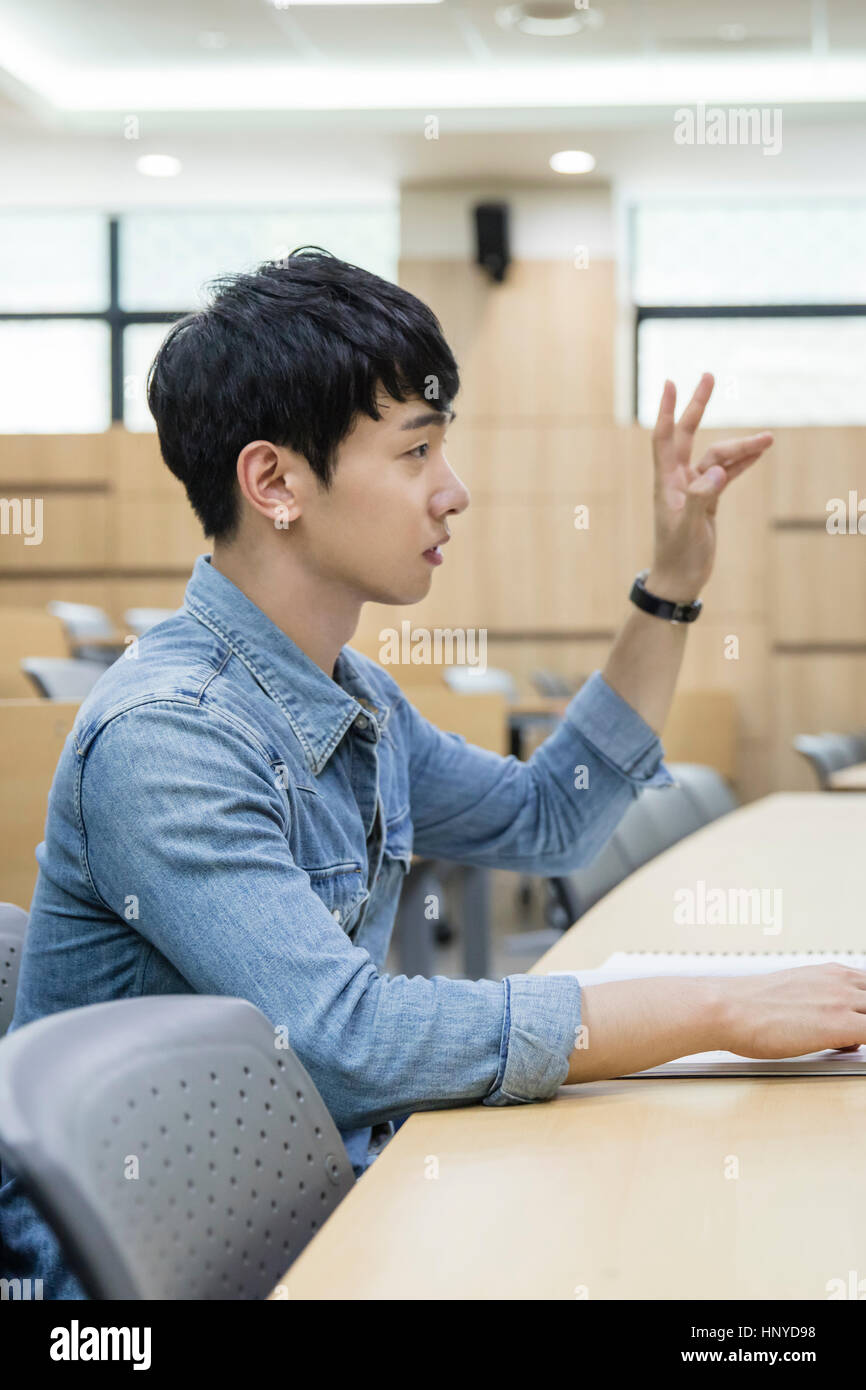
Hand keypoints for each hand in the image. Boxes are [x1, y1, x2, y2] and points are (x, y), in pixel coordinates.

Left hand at [649, 373, 773, 600]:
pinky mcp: (708, 500)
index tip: (670, 383)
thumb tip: (717, 472)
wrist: (679, 580)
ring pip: (718, 457)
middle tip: (709, 376)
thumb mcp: (688, 529)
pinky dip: (742, 463)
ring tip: (769, 439)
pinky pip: (727, 474)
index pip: (664, 438)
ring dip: (741, 447)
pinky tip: (758, 452)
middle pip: (688, 435)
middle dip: (698, 406)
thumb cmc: (678, 557)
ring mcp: (694, 488)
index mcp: (666, 483)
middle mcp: (678, 480)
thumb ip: (700, 499)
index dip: (667, 410)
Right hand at [719, 964, 865, 1058]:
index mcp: (830, 973)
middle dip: (864, 1015)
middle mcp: (840, 982)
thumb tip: (829, 1030)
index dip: (864, 1008)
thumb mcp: (791, 995)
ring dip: (864, 1027)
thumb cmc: (748, 1007)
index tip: (857, 1019)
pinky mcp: (841, 1024)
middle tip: (852, 1033)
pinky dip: (865, 1042)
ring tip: (847, 1041)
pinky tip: (851, 1048)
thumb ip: (818, 1007)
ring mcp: (842, 1001)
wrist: (729, 1009)